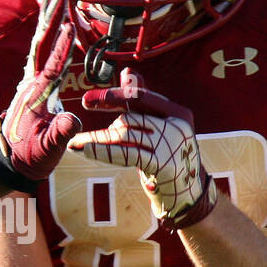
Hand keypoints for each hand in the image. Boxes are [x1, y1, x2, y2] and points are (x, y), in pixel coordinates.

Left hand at [0, 0, 81, 191]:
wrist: (8, 163)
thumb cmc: (29, 157)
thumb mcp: (48, 149)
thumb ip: (59, 134)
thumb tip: (72, 121)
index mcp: (39, 93)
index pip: (54, 62)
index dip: (63, 44)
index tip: (71, 22)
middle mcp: (33, 82)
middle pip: (42, 42)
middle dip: (51, 16)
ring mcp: (30, 83)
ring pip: (40, 44)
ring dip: (47, 21)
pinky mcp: (31, 86)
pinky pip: (40, 54)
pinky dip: (46, 37)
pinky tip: (51, 28)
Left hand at [72, 71, 217, 228]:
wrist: (188, 193)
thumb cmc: (169, 156)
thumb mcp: (158, 127)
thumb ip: (143, 102)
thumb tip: (127, 72)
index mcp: (177, 111)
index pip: (140, 97)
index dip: (112, 96)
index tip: (85, 101)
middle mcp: (177, 124)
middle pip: (129, 119)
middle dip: (102, 129)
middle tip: (80, 138)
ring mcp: (171, 145)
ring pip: (124, 135)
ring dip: (98, 142)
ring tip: (78, 146)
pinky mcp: (163, 165)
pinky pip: (127, 154)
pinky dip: (104, 152)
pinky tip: (86, 151)